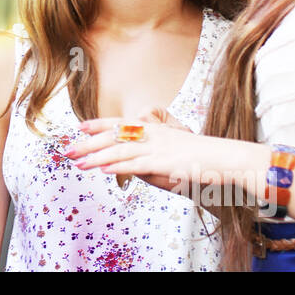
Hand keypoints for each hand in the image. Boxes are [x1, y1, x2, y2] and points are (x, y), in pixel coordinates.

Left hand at [61, 117, 209, 192]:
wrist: (227, 159)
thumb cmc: (202, 159)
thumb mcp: (174, 154)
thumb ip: (152, 158)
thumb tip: (133, 168)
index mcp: (155, 130)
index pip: (121, 124)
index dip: (99, 125)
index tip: (79, 127)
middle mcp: (154, 136)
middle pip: (115, 137)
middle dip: (89, 144)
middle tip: (68, 150)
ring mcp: (159, 149)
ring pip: (121, 151)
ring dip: (97, 157)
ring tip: (78, 163)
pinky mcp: (166, 163)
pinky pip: (138, 165)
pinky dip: (120, 167)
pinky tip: (104, 170)